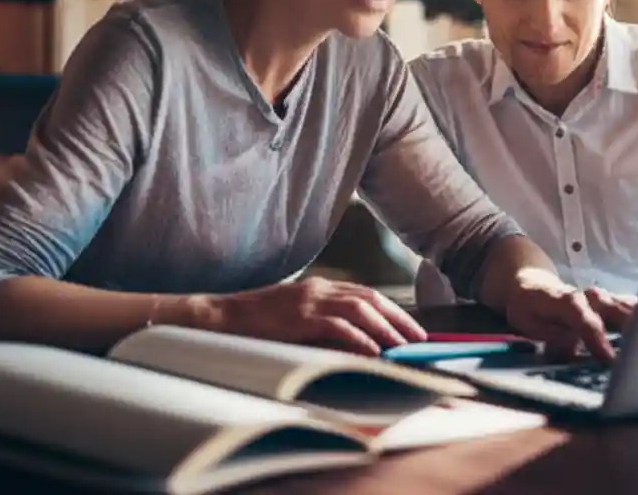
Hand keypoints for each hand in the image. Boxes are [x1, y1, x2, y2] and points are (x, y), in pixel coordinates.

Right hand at [181, 277, 426, 355]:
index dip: (392, 310)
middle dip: (398, 318)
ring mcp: (309, 301)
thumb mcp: (294, 317)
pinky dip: (359, 337)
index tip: (410, 327)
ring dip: (385, 328)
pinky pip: (337, 326)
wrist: (220, 317)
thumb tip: (355, 343)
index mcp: (319, 287)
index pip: (365, 294)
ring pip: (360, 309)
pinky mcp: (299, 317)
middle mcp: (319, 289)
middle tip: (418, 338)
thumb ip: (322, 323)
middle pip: (370, 298)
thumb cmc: (256, 322)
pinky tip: (373, 350)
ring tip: (403, 346)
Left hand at [503, 272, 636, 361]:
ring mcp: (606, 299)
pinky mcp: (615, 303)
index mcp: (569, 302)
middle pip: (619, 310)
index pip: (588, 321)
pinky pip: (635, 310)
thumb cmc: (531, 307)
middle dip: (635, 330)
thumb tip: (573, 346)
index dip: (599, 341)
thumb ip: (553, 335)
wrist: (533, 285)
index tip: (610, 361)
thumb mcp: (530, 324)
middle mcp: (592, 297)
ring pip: (632, 308)